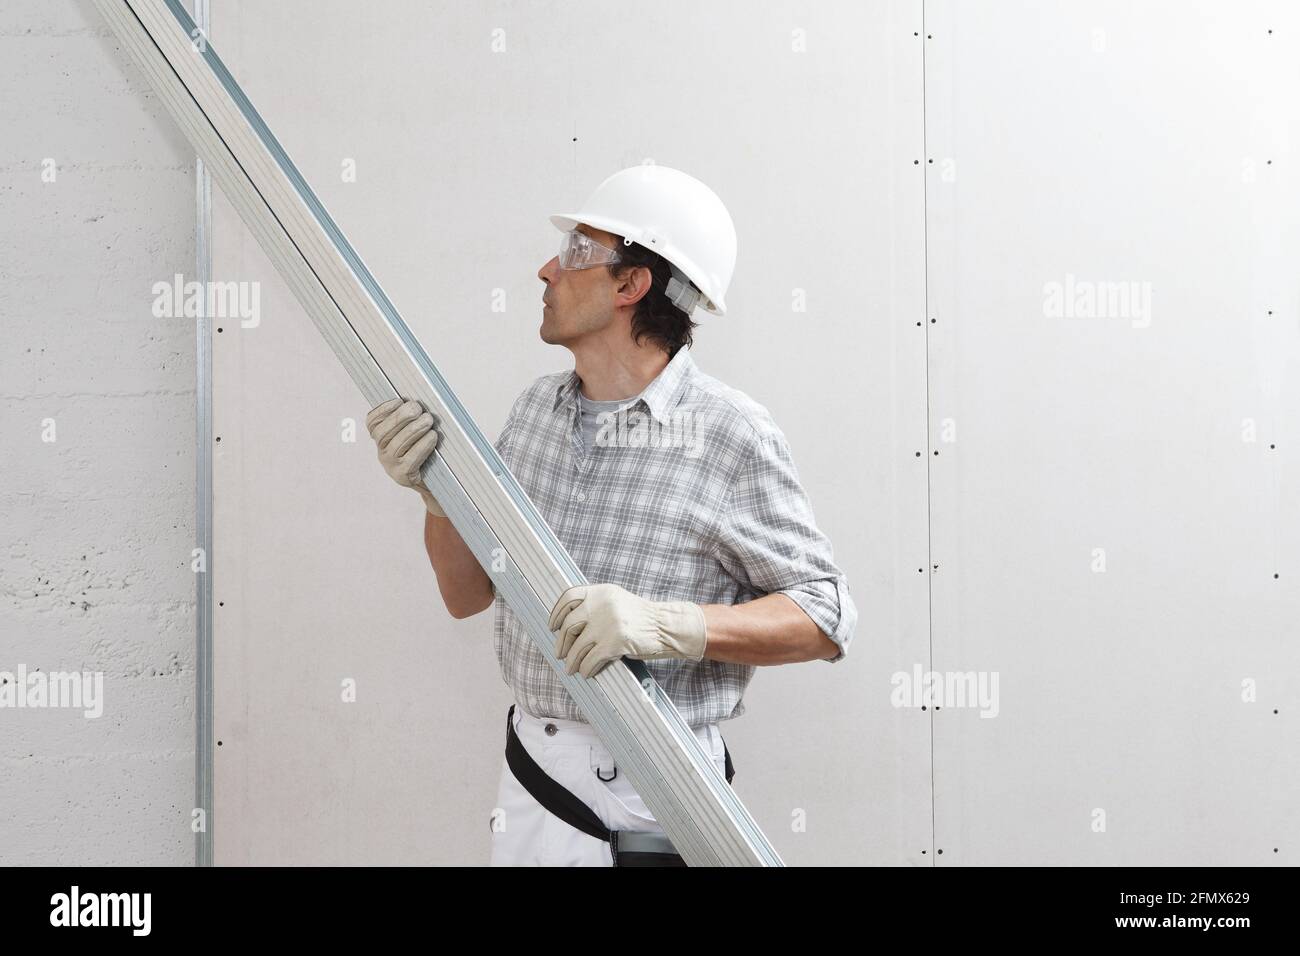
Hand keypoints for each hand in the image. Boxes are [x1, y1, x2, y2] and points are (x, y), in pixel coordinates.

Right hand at [366, 398, 445, 516]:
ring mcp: (391, 465)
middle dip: (400, 417)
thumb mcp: (415, 433)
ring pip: (396, 445)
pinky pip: (410, 459)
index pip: (372, 422)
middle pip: (383, 433)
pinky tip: (432, 436)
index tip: (399, 400)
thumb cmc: (424, 452)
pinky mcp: (403, 476)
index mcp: (381, 438)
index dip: (383, 410)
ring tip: (428, 420)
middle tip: (417, 408)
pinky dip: (422, 446)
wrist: (432, 481)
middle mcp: (382, 452)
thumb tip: (420, 401)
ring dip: (413, 429)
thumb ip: (412, 419)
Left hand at [547, 583, 706, 678]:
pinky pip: (591, 660)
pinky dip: (586, 669)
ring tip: (571, 668)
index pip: (568, 597)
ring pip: (578, 646)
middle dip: (561, 643)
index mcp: (601, 591)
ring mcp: (609, 624)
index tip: (552, 626)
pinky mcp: (615, 643)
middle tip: (559, 653)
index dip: (556, 613)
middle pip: (569, 625)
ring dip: (572, 661)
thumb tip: (567, 625)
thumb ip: (595, 606)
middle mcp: (602, 604)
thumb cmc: (641, 618)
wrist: (666, 626)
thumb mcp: (616, 601)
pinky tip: (587, 672)